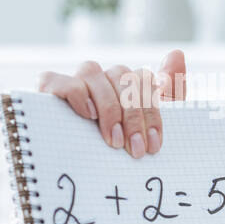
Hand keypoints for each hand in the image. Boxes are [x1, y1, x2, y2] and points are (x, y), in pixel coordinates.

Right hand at [37, 49, 185, 156]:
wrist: (80, 170)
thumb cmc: (122, 148)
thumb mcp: (149, 127)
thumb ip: (170, 92)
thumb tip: (177, 53)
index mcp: (128, 85)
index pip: (144, 78)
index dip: (151, 112)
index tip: (153, 144)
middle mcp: (103, 77)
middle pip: (122, 76)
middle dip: (133, 116)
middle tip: (134, 149)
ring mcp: (74, 80)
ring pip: (92, 72)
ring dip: (108, 107)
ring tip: (113, 140)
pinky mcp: (47, 88)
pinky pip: (59, 79)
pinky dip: (76, 94)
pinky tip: (88, 114)